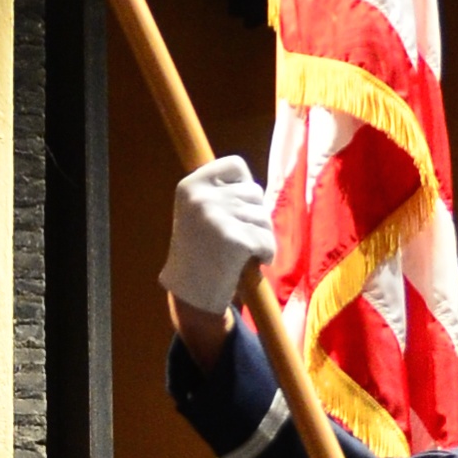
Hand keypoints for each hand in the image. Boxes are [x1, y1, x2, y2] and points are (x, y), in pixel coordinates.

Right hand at [165, 156, 273, 330]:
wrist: (191, 293)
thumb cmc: (200, 252)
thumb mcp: (198, 212)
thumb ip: (221, 192)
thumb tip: (254, 183)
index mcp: (190, 186)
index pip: (236, 165)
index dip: (244, 185)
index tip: (236, 208)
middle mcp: (200, 198)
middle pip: (254, 191)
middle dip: (255, 215)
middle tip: (238, 236)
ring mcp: (216, 217)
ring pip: (263, 216)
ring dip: (262, 235)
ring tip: (244, 251)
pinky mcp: (233, 239)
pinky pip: (267, 239)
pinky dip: (267, 253)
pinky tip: (253, 263)